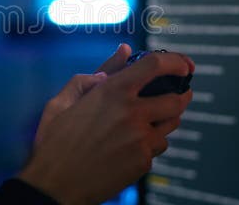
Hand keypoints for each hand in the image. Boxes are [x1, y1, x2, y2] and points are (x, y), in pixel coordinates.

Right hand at [19, 50, 193, 204]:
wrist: (54, 185)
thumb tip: (120, 54)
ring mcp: (140, 139)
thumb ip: (91, 76)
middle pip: (176, 99)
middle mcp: (131, 113)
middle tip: (180, 93)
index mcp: (112, 91)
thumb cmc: (55, 144)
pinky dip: (149, 144)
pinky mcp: (143, 162)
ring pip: (171, 124)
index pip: (156, 65)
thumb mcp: (62, 102)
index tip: (183, 65)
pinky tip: (131, 146)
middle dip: (182, 94)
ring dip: (166, 119)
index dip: (176, 61)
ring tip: (152, 119)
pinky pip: (157, 147)